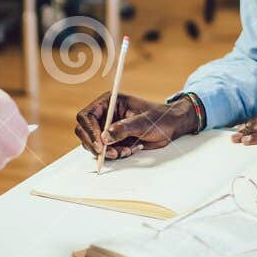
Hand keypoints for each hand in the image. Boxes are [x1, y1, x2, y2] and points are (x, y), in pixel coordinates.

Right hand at [74, 93, 195, 159]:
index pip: (87, 115)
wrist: (171, 126)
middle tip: (111, 153)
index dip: (90, 131)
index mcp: (109, 103)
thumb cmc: (159, 118)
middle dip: (96, 144)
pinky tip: (129, 150)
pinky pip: (105, 151)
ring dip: (107, 152)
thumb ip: (124, 128)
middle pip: (84, 131)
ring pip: (94, 144)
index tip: (100, 144)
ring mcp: (108, 128)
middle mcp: (105, 115)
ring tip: (125, 150)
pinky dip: (115, 154)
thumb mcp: (143, 122)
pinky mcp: (113, 140)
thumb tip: (105, 137)